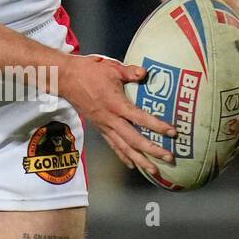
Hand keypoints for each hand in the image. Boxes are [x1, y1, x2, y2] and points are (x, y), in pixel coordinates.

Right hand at [60, 54, 175, 176]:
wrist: (66, 79)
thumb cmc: (89, 71)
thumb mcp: (111, 67)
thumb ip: (130, 72)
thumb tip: (146, 73)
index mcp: (116, 104)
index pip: (139, 118)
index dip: (157, 126)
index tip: (172, 132)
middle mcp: (110, 119)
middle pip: (133, 139)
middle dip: (152, 151)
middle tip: (169, 158)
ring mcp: (104, 126)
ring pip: (124, 147)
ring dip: (140, 160)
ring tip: (154, 170)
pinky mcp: (99, 128)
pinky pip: (113, 146)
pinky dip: (124, 156)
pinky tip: (133, 165)